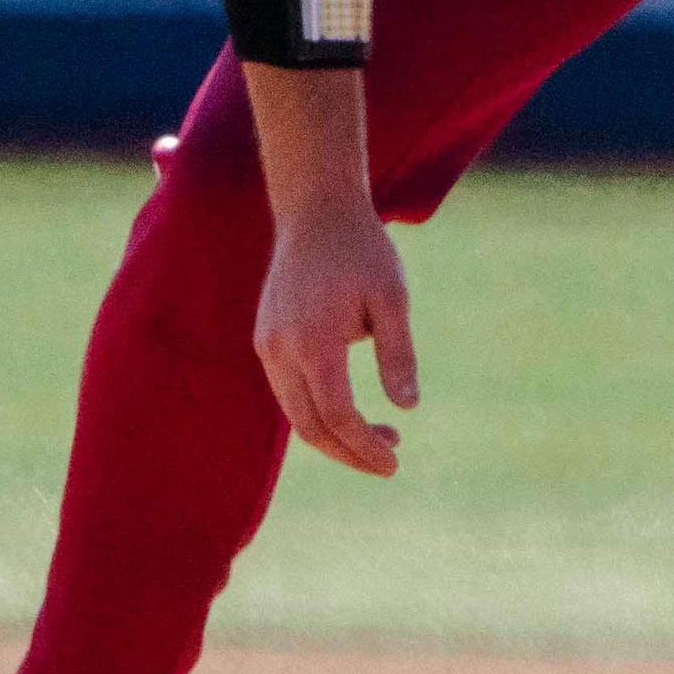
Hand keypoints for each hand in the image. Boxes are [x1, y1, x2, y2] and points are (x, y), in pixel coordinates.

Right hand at [253, 197, 419, 476]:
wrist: (316, 211)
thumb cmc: (362, 251)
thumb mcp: (392, 297)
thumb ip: (398, 353)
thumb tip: (407, 409)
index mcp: (313, 341)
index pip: (336, 415)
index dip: (365, 446)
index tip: (395, 462)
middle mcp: (280, 350)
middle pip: (309, 427)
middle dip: (349, 453)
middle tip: (390, 461)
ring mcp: (267, 346)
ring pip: (295, 414)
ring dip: (334, 435)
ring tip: (381, 437)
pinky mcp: (266, 340)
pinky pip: (288, 393)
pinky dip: (317, 411)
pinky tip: (350, 410)